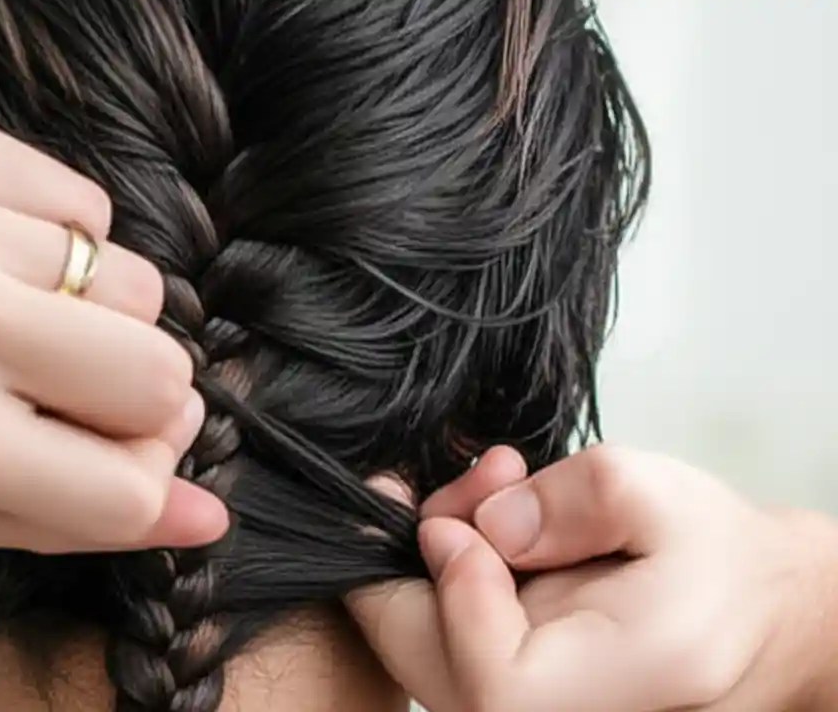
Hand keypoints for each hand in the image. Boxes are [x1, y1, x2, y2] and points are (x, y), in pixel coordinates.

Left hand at [0, 98, 227, 554]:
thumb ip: (57, 518)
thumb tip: (200, 513)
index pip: (125, 482)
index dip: (138, 485)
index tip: (111, 467)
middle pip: (159, 376)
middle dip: (135, 405)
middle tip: (64, 399)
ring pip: (132, 284)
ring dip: (85, 322)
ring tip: (3, 326)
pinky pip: (82, 204)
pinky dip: (53, 248)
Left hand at [348, 445, 837, 711]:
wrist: (751, 607)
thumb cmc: (717, 562)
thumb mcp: (658, 498)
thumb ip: (569, 503)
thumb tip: (484, 523)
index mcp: (592, 699)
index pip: (480, 676)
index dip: (453, 580)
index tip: (466, 505)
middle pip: (422, 655)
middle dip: (424, 551)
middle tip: (477, 480)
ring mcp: (514, 705)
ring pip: (418, 639)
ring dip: (436, 554)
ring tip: (498, 489)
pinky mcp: (499, 683)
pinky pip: (439, 631)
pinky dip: (449, 570)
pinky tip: (494, 523)